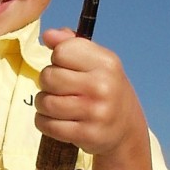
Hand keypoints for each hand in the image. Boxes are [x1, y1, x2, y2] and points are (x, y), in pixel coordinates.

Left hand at [35, 27, 145, 157]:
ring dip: (44, 104)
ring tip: (57, 105)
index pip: (62, 51)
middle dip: (48, 83)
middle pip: (48, 76)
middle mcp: (103, 86)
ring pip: (44, 102)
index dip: (58, 59)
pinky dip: (44, 122)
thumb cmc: (105, 89)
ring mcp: (95, 112)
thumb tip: (48, 35)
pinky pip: (46, 124)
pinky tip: (55, 120)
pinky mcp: (86, 135)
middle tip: (60, 89)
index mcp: (106, 63)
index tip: (68, 68)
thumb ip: (71, 44)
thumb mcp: (97, 62)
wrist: (126, 129)